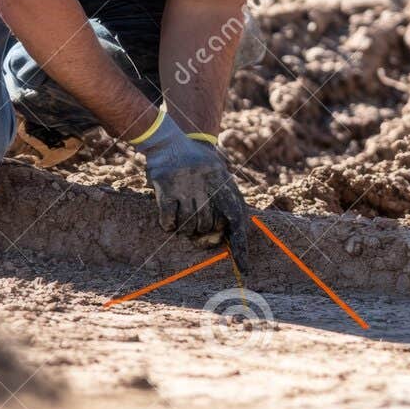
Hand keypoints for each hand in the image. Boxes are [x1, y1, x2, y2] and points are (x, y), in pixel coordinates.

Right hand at [136, 116, 249, 271]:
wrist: (168, 139)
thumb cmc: (195, 161)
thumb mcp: (217, 170)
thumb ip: (225, 197)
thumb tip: (224, 235)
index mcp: (222, 180)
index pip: (236, 218)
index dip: (240, 245)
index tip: (244, 269)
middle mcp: (206, 183)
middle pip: (210, 225)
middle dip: (203, 232)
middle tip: (197, 228)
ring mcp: (185, 185)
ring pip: (190, 225)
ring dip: (186, 229)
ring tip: (183, 220)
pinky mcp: (165, 187)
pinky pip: (169, 220)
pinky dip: (169, 224)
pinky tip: (169, 220)